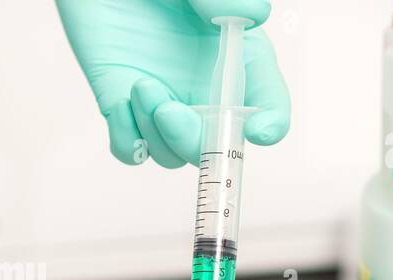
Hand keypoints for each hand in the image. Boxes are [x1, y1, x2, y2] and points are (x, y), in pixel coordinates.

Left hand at [57, 0, 290, 166]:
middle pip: (215, 145)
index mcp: (236, 58)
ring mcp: (164, 100)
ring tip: (140, 85)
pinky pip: (129, 148)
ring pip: (170, 153)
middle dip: (195, 141)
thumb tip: (255, 12)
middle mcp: (203, 88)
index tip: (259, 131)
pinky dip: (126, 137)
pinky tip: (121, 101)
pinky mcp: (124, 106)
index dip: (271, 123)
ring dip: (155, 133)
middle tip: (168, 110)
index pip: (267, 104)